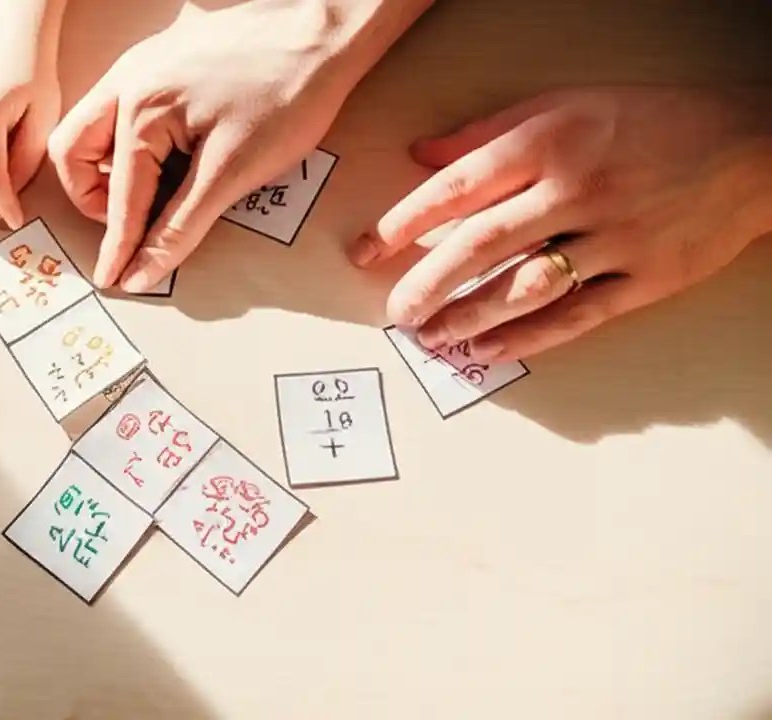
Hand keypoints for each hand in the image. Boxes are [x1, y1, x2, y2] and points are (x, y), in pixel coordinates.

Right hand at [50, 0, 430, 291]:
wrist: (323, 31)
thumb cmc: (287, 91)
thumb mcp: (232, 172)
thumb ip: (179, 226)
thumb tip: (143, 269)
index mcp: (140, 111)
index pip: (118, 197)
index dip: (118, 246)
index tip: (114, 279)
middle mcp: (127, 82)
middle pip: (72, 152)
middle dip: (92, 198)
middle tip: (128, 228)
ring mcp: (140, 66)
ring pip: (90, 127)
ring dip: (107, 169)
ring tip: (152, 195)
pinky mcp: (159, 62)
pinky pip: (120, 109)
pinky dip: (130, 144)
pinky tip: (171, 158)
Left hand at [349, 87, 771, 361]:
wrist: (749, 148)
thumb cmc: (644, 123)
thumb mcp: (565, 105)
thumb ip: (487, 134)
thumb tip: (419, 155)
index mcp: (550, 140)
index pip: (460, 186)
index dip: (406, 221)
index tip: (370, 247)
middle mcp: (578, 189)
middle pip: (484, 243)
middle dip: (429, 282)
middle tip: (395, 310)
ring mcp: (614, 237)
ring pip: (527, 285)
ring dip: (471, 315)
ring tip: (431, 335)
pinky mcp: (645, 279)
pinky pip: (578, 315)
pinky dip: (529, 338)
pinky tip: (487, 350)